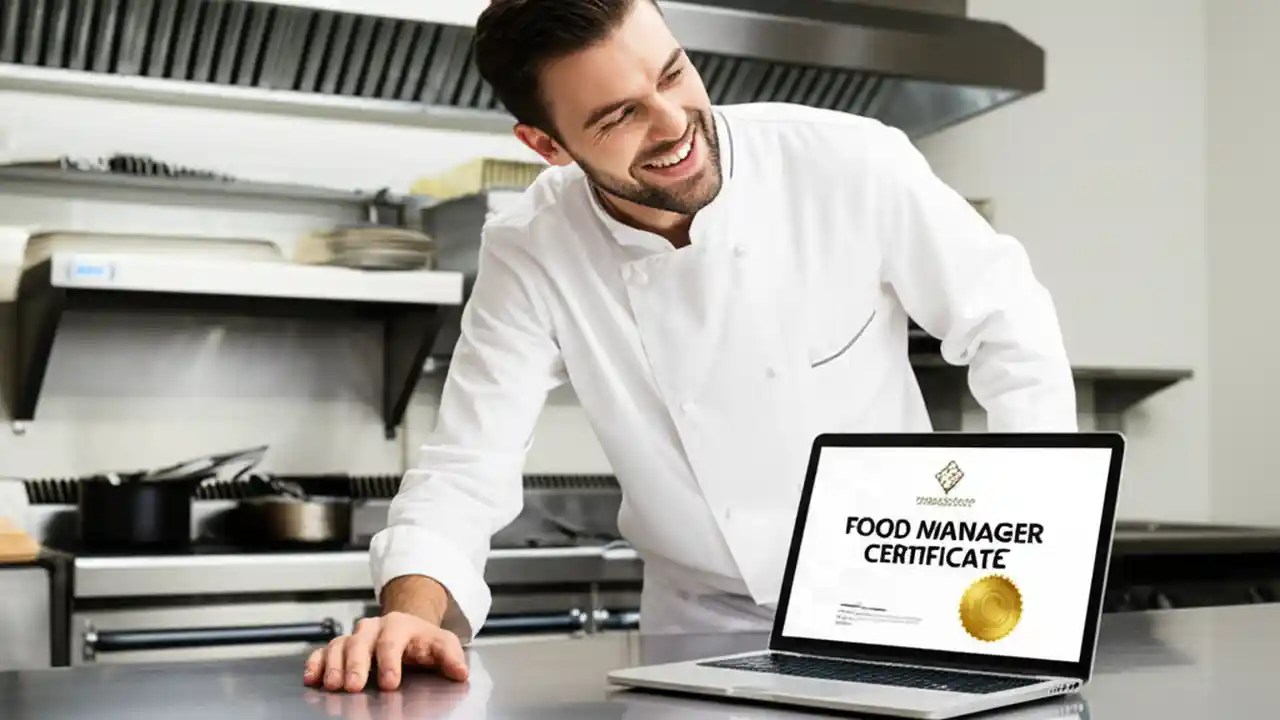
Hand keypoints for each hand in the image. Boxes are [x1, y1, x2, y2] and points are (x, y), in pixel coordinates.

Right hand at [303, 612, 468, 691]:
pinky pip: (323, 651)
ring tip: (332, 686)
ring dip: (334, 666)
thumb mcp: (441, 644)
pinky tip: (312, 678)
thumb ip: (450, 657)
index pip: (392, 642)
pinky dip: (316, 663)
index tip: (389, 683)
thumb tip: (460, 672)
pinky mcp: (340, 646)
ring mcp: (354, 636)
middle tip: (353, 686)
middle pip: (360, 642)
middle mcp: (373, 628)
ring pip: (339, 645)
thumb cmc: (422, 641)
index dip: (389, 662)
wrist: (405, 627)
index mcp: (399, 626)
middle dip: (356, 665)